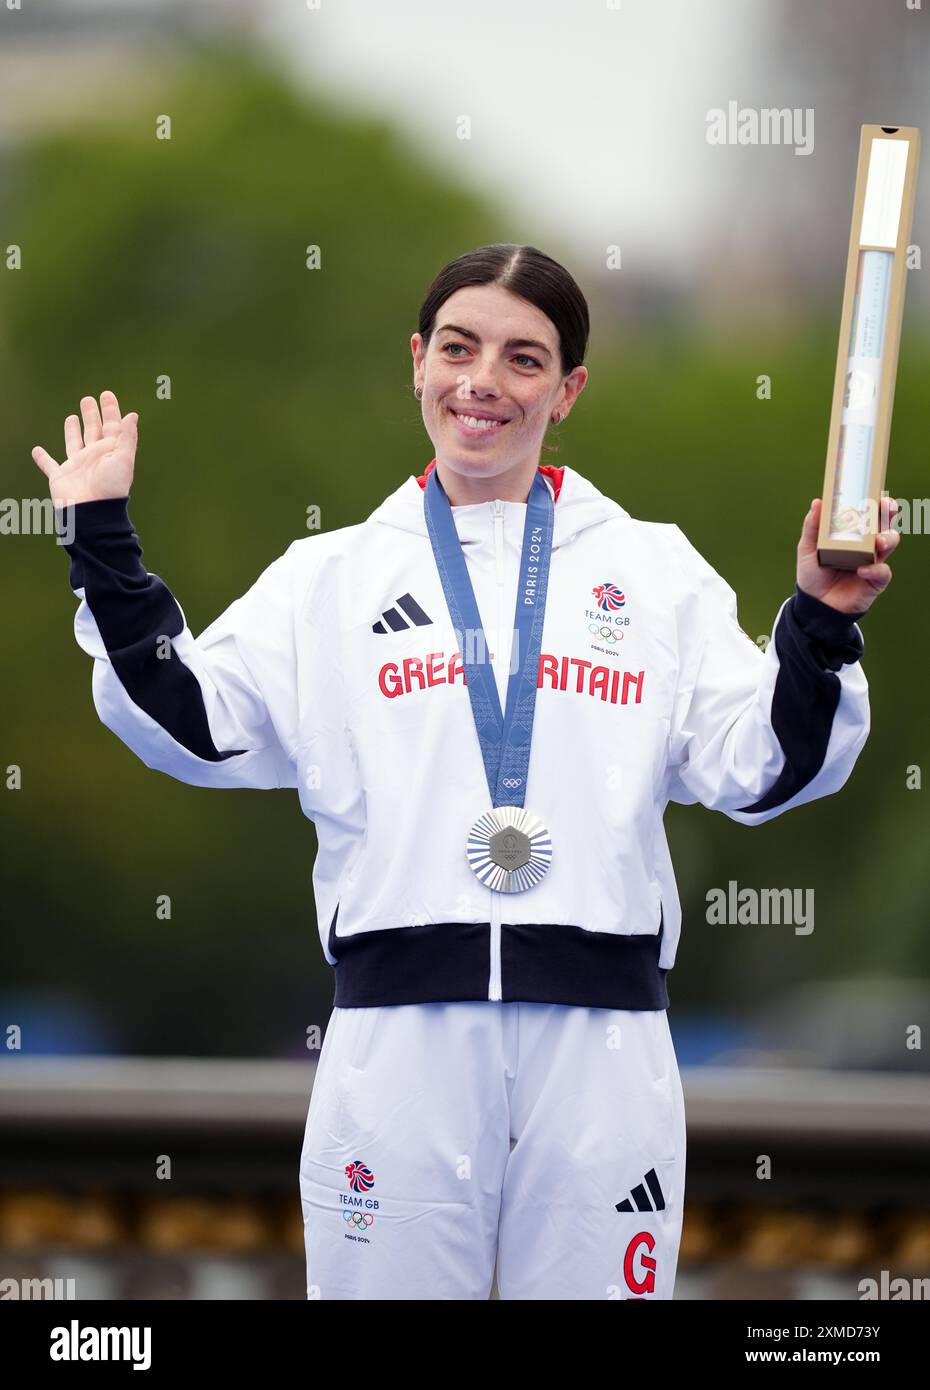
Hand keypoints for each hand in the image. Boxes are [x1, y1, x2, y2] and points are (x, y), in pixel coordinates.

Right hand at [32, 390, 137, 506]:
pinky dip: (42, 459)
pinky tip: (36, 450)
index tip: (107, 394)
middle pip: (93, 431)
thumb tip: (132, 416)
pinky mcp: (60, 476)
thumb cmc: (110, 488)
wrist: (92, 513)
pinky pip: (49, 465)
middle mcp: (94, 457)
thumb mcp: (124, 460)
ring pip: (73, 443)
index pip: (111, 426)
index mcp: (110, 452)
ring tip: (71, 417)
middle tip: (88, 399)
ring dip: (72, 431)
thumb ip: (127, 438)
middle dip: (91, 415)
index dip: (110, 410)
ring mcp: (77, 466)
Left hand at [796, 495, 899, 616]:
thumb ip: (812, 527)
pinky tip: (862, 570)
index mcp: (853, 532)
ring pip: (890, 542)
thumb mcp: (808, 549)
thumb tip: (817, 503)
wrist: (814, 604)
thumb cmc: (813, 573)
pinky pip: (882, 572)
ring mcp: (873, 560)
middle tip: (886, 508)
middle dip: (888, 513)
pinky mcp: (875, 580)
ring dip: (887, 538)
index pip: (868, 512)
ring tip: (877, 541)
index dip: (876, 500)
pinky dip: (875, 569)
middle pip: (885, 522)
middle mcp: (867, 543)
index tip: (876, 491)